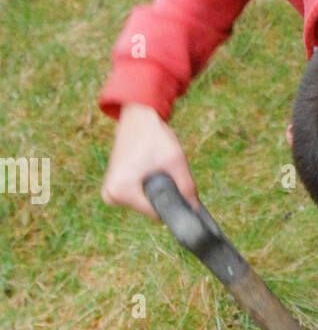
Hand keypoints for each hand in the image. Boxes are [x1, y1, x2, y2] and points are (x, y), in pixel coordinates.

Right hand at [101, 103, 197, 218]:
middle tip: (161, 169)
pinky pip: (137, 197)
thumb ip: (187, 187)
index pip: (156, 213)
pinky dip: (147, 188)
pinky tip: (147, 169)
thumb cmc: (155, 136)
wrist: (138, 116)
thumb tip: (195, 209)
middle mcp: (110, 195)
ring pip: (145, 203)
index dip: (171, 201)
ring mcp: (109, 192)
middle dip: (162, 193)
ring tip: (153, 166)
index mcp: (121, 191)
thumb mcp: (176, 161)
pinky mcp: (112, 187)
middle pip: (150, 208)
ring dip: (155, 190)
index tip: (174, 183)